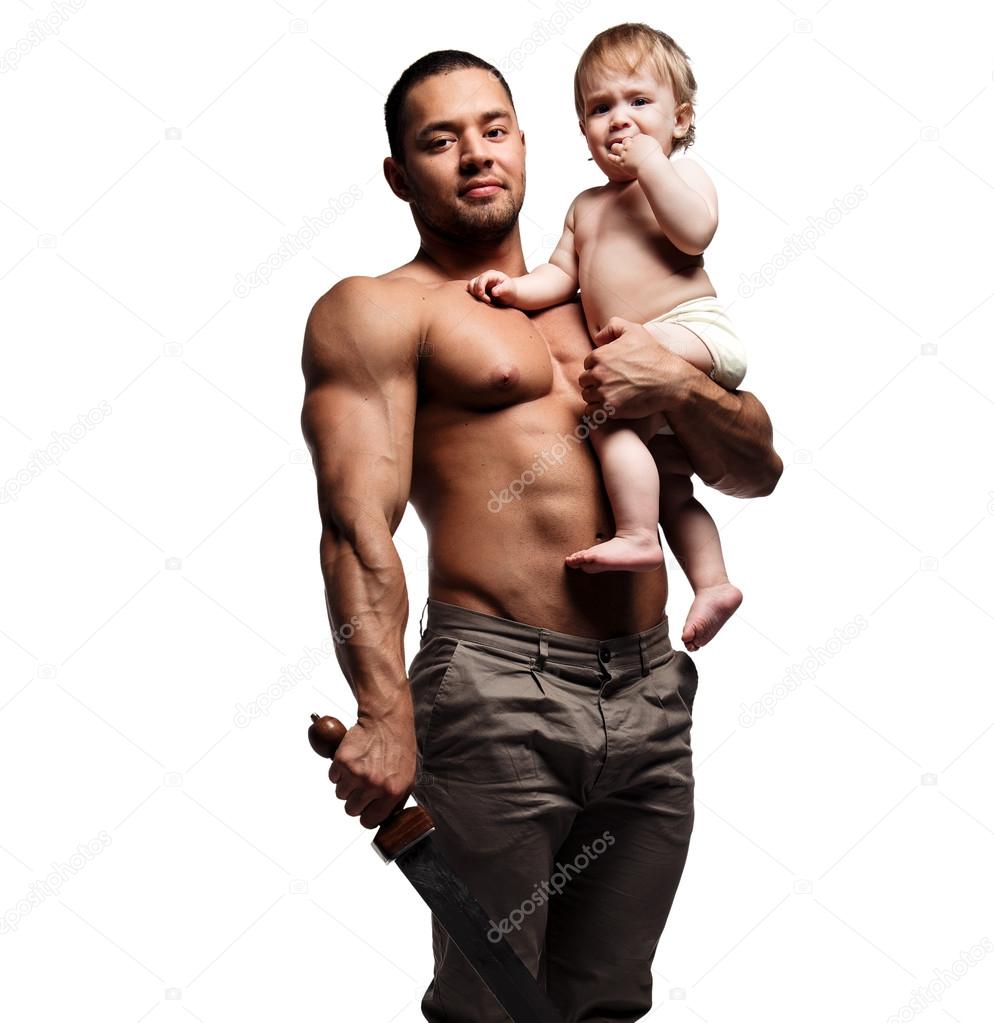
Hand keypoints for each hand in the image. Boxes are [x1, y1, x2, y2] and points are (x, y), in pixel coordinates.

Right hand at [328, 702, 415, 828]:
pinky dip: (339, 771)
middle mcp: (374, 785)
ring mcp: (357, 773)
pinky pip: (333, 777)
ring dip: (347, 784)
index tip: (366, 809)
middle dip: (355, 800)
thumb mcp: (408, 778)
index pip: (369, 821)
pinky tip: (353, 760)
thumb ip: (396, 801)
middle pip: (351, 810)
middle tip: (362, 785)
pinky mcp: (342, 761)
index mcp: (392, 792)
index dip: (366, 815)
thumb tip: (384, 820)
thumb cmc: (399, 748)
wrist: (387, 721)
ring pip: (341, 794)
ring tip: (360, 768)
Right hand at [466, 269, 518, 305]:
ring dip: (475, 295)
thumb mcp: (509, 289)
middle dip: (479, 293)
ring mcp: (480, 281)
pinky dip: (474, 296)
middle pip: (474, 283)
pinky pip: (471, 290)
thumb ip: (502, 289)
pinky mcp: (478, 287)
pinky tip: (482, 300)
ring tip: (486, 300)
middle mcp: (484, 276)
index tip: (482, 295)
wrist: (510, 293)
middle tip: (489, 301)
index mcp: (492, 274)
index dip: (480, 286)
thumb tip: (493, 292)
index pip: (482, 278)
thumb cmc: (510, 290)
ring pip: (470, 286)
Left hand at [579, 316, 693, 418]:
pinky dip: (597, 411)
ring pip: (587, 396)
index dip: (598, 367)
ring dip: (595, 396)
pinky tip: (608, 407)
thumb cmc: (654, 356)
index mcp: (601, 355)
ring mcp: (604, 392)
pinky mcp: (610, 409)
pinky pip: (591, 411)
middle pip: (585, 380)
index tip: (611, 371)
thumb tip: (598, 337)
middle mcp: (599, 374)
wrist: (670, 382)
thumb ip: (613, 326)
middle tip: (610, 384)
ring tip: (610, 395)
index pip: (588, 363)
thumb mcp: (636, 331)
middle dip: (595, 382)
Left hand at [607, 132, 663, 175]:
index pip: (635, 137)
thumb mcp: (656, 146)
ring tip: (615, 149)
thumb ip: (650, 144)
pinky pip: (613, 158)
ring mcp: (625, 152)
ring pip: (616, 147)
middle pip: (625, 140)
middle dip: (625, 143)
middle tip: (625, 146)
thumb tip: (648, 145)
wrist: (651, 166)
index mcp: (640, 138)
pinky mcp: (621, 162)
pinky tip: (609, 156)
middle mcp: (631, 144)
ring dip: (616, 148)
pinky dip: (611, 157)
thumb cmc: (656, 158)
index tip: (635, 145)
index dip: (634, 141)